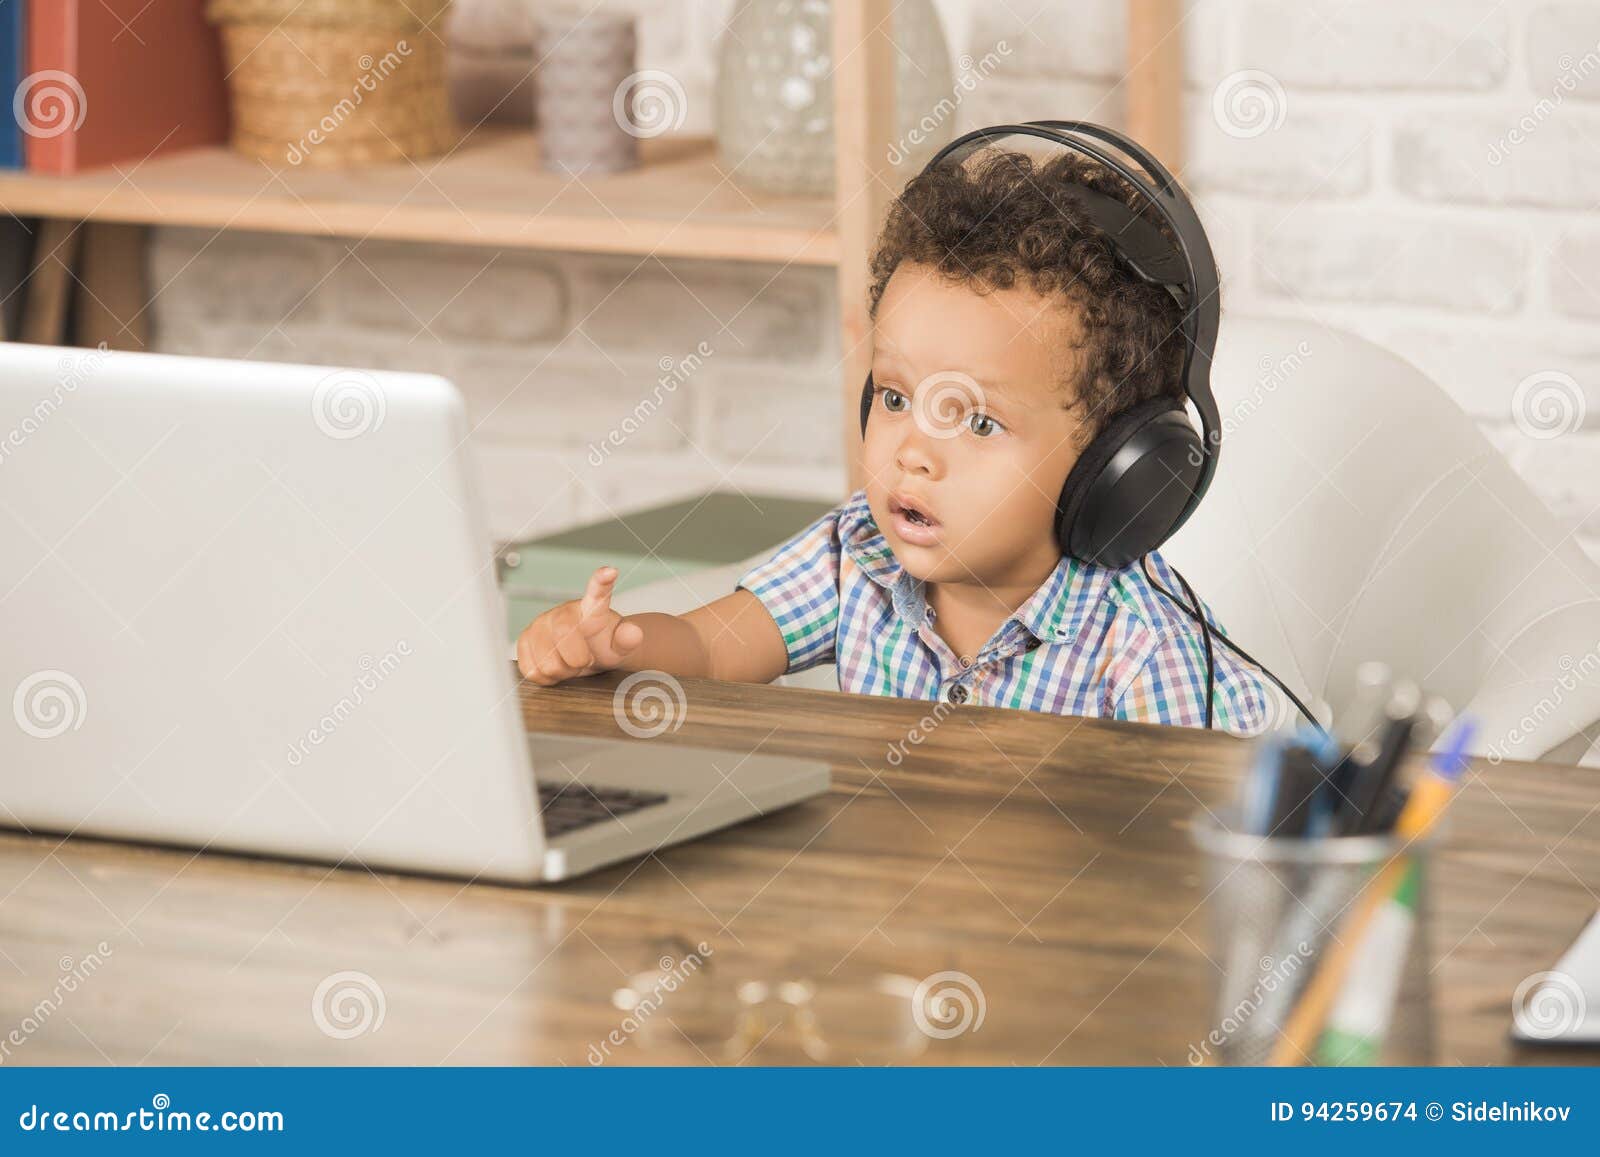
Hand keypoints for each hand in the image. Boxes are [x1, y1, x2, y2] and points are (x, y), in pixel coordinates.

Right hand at [516, 566, 644, 685]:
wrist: (583, 656)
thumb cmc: (602, 646)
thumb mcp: (619, 647)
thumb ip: (627, 640)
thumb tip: (634, 632)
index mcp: (591, 608)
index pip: (597, 593)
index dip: (601, 582)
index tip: (610, 572)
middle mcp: (562, 612)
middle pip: (563, 634)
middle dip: (577, 658)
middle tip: (584, 659)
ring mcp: (540, 624)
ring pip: (547, 661)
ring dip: (562, 670)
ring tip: (569, 662)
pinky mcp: (524, 640)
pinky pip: (533, 670)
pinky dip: (547, 678)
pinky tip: (555, 666)